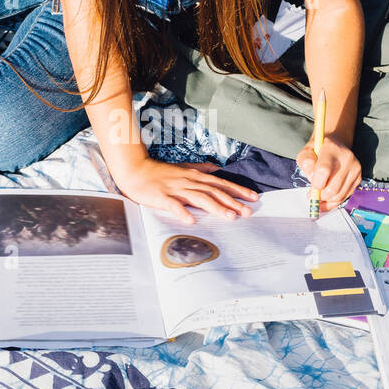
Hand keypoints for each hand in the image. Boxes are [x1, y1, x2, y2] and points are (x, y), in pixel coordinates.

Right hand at [113, 157, 258, 223]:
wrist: (135, 170)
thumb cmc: (159, 172)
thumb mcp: (183, 168)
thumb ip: (201, 169)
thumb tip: (217, 169)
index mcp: (195, 176)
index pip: (221, 184)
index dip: (237, 190)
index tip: (253, 197)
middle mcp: (188, 181)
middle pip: (214, 192)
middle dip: (232, 202)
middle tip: (247, 212)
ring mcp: (175, 189)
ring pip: (199, 198)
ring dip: (215, 207)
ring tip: (229, 217)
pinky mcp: (161, 197)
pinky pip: (173, 205)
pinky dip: (183, 212)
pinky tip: (192, 221)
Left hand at [296, 135, 361, 213]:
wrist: (335, 148)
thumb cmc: (318, 151)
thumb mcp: (306, 153)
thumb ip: (305, 163)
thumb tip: (311, 177)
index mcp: (331, 149)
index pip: (324, 170)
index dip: (316, 183)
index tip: (312, 185)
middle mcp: (347, 158)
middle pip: (332, 188)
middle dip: (320, 195)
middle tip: (312, 194)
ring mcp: (354, 169)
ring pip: (339, 195)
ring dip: (326, 200)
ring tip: (318, 195)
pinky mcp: (358, 178)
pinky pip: (344, 197)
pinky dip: (333, 202)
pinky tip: (325, 199)